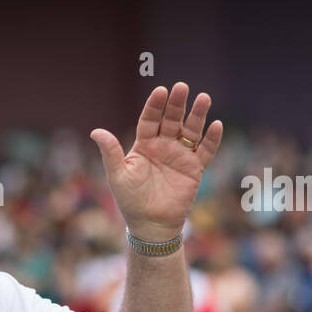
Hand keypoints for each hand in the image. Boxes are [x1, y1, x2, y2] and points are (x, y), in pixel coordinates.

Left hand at [90, 82, 222, 241]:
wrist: (150, 224)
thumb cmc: (130, 200)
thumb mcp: (118, 175)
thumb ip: (110, 153)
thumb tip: (95, 131)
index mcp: (144, 145)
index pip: (150, 120)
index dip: (155, 106)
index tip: (160, 91)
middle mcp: (164, 146)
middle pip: (172, 120)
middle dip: (177, 104)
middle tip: (182, 87)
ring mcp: (180, 156)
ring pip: (191, 131)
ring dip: (197, 115)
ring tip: (204, 98)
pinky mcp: (195, 168)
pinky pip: (205, 151)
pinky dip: (212, 139)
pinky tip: (216, 125)